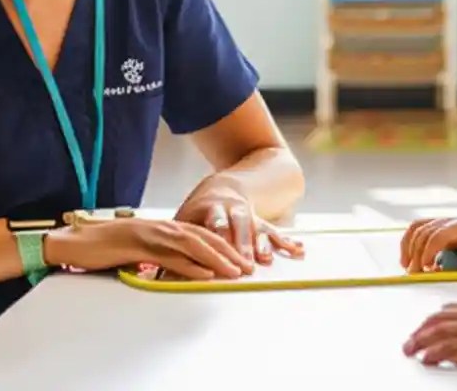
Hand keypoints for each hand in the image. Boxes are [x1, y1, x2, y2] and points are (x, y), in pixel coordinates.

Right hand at [44, 218, 251, 279]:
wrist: (77, 242)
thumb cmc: (107, 247)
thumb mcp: (140, 249)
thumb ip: (161, 255)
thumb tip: (177, 268)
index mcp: (164, 226)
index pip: (202, 235)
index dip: (224, 246)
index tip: (242, 259)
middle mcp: (163, 227)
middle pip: (204, 238)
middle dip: (229, 253)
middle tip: (248, 267)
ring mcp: (152, 235)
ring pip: (193, 246)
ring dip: (217, 259)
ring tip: (234, 272)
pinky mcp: (140, 247)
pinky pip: (170, 258)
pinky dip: (190, 266)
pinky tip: (205, 275)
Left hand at [174, 176, 304, 266]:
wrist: (224, 187)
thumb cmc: (199, 211)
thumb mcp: (186, 218)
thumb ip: (178, 240)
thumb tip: (158, 268)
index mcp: (212, 208)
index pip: (215, 224)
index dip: (219, 241)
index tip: (220, 259)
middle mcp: (233, 210)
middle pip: (239, 226)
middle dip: (243, 246)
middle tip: (246, 266)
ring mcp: (250, 215)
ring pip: (257, 228)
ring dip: (262, 244)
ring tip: (267, 260)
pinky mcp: (262, 222)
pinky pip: (275, 231)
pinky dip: (286, 241)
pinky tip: (298, 251)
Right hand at [400, 218, 456, 272]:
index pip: (439, 235)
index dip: (429, 251)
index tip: (426, 269)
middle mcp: (450, 221)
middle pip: (424, 232)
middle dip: (416, 253)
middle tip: (416, 274)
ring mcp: (442, 221)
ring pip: (417, 228)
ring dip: (408, 247)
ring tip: (407, 266)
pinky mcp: (438, 225)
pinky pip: (417, 228)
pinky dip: (408, 242)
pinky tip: (408, 257)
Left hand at [403, 303, 456, 375]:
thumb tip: (456, 319)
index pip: (445, 312)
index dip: (428, 321)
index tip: (419, 329)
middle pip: (439, 324)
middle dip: (419, 333)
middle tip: (408, 343)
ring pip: (442, 338)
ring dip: (423, 345)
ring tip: (412, 352)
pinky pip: (454, 353)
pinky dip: (438, 356)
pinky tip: (429, 360)